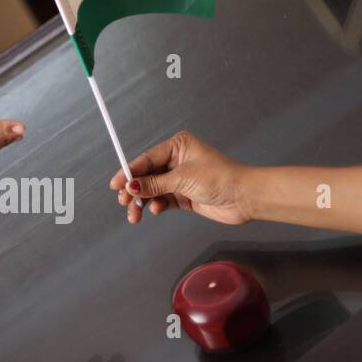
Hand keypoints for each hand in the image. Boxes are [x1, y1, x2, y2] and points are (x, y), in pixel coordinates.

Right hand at [109, 130, 252, 225]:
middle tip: (124, 201)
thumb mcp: (182, 179)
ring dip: (143, 201)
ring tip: (135, 214)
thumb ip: (154, 184)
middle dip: (135, 189)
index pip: (146, 159)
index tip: (115, 184)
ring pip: (154, 190)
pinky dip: (157, 205)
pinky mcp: (185, 195)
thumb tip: (131, 186)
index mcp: (177, 146)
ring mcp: (181, 178)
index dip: (129, 172)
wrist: (246, 198)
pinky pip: (164, 200)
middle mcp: (177, 160)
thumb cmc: (220, 178)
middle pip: (147, 175)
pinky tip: (155, 211)